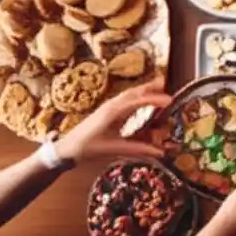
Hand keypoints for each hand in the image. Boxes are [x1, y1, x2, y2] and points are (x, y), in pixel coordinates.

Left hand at [55, 79, 169, 162]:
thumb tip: (160, 152)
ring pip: (129, 94)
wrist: (66, 148)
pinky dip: (136, 96)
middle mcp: (111, 106)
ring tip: (158, 86)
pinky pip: (125, 99)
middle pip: (134, 92)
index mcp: (113, 112)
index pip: (138, 101)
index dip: (154, 99)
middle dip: (150, 87)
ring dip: (144, 90)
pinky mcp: (106, 111)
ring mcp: (108, 106)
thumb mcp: (113, 149)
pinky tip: (141, 99)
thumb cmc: (87, 148)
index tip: (170, 100)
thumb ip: (137, 149)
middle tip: (166, 83)